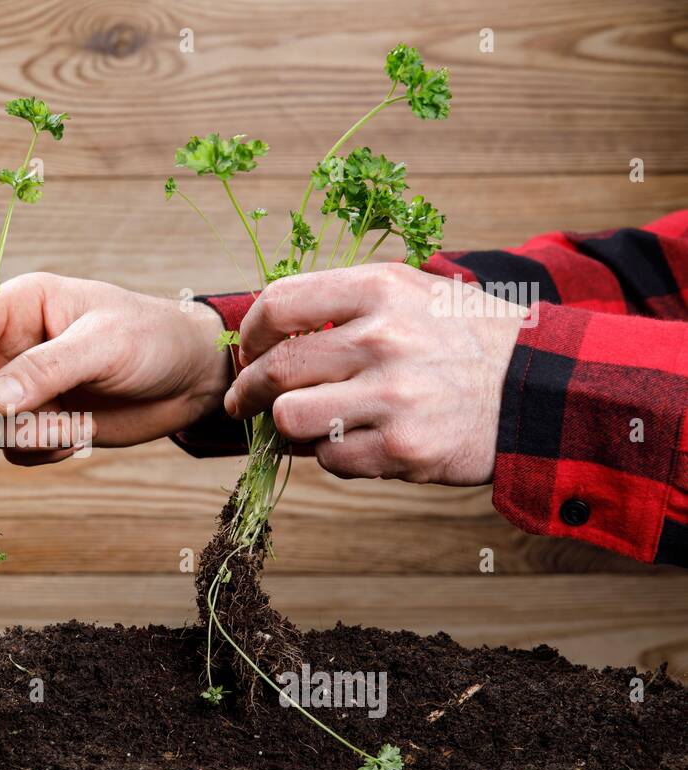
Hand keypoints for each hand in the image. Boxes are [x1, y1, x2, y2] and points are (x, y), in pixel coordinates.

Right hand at [0, 273, 229, 464]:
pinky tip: (77, 436)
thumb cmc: (153, 339)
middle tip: (0, 427)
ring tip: (65, 430)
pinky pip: (11, 447)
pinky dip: (37, 451)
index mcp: (20, 306)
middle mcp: (11, 344)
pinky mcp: (39, 420)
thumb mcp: (104, 346)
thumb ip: (47, 370)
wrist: (192, 378)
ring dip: (13, 436)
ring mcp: (22, 386)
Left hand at [225, 263, 526, 484]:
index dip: (250, 333)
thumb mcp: (418, 292)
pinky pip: (331, 460)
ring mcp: (392, 397)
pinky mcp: (403, 449)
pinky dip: (330, 456)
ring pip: (291, 419)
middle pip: (276, 369)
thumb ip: (350, 303)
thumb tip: (275, 326)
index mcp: (381, 289)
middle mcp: (382, 339)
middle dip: (248, 390)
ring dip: (285, 428)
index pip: (280, 304)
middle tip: (244, 402)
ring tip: (298, 427)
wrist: (544, 388)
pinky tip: (350, 443)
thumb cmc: (471, 338)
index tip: (248, 350)